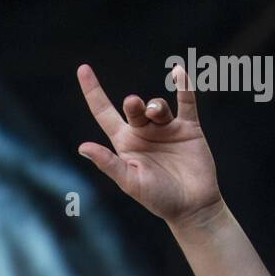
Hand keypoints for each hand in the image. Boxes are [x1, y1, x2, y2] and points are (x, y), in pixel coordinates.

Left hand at [76, 61, 224, 226]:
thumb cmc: (158, 199)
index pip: (103, 113)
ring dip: (156, 106)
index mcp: (124, 144)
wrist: (192, 206)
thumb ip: (109, 164)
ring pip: (158, 106)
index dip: (93, 92)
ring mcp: (166, 128)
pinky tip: (178, 72)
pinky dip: (183, 86)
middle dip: (133, 105)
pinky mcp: (188, 128)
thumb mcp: (130, 182)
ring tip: (158, 114)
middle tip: (134, 104)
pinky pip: (186, 102)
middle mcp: (143, 133)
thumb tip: (82, 147)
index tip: (83, 69)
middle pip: (133, 109)